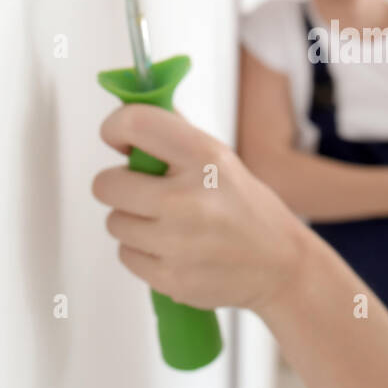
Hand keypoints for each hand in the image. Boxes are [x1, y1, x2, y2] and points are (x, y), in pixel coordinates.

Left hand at [91, 104, 308, 312]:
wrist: (280, 266)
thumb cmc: (248, 209)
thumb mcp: (222, 160)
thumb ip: (176, 134)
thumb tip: (131, 109)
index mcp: (205, 158)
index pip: (135, 124)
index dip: (115, 128)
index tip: (118, 140)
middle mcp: (188, 199)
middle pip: (106, 184)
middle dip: (119, 185)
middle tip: (143, 190)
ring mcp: (177, 242)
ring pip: (114, 222)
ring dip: (132, 221)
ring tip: (167, 223)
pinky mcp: (170, 278)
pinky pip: (125, 254)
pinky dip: (142, 251)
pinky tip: (172, 248)